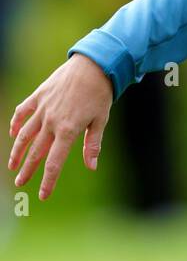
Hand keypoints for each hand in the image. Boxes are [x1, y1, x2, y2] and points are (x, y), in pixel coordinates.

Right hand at [7, 54, 113, 199]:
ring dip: (17, 152)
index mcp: (69, 131)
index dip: (48, 181)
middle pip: (36, 152)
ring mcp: (43, 108)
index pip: (55, 162)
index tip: (42, 195)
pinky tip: (13, 134)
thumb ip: (93, 144)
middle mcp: (52, 121)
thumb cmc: (100, 94)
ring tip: (12, 166)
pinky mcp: (38, 96)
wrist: (92, 65)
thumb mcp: (101, 121)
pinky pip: (22, 112)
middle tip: (20, 184)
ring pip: (25, 134)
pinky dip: (16, 123)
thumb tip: (92, 167)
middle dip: (28, 170)